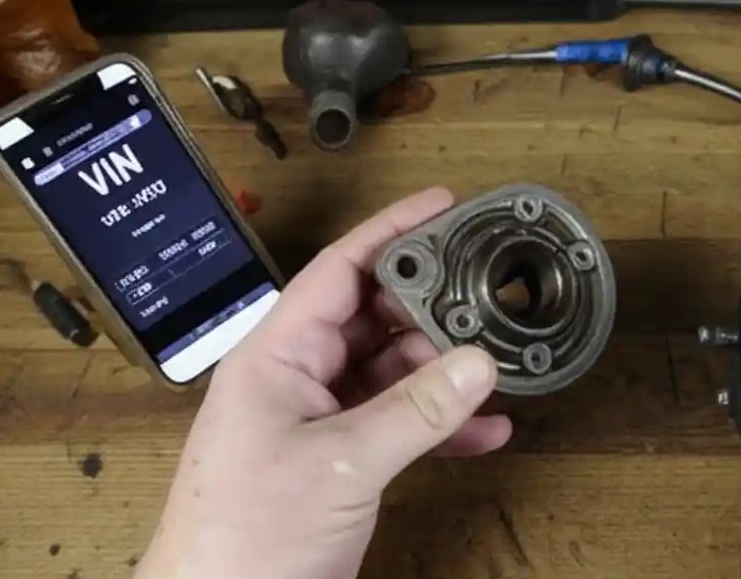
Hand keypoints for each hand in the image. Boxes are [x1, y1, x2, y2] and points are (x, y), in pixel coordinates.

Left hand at [136, 188, 512, 578]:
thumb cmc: (244, 536)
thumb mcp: (340, 463)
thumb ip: (416, 410)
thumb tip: (480, 361)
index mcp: (278, 355)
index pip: (340, 270)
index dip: (393, 231)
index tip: (443, 203)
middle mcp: (298, 377)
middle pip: (374, 317)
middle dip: (432, 307)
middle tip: (487, 295)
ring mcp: (318, 419)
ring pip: (392, 371)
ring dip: (444, 372)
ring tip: (496, 365)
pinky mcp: (338, 461)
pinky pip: (399, 423)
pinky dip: (442, 425)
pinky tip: (487, 430)